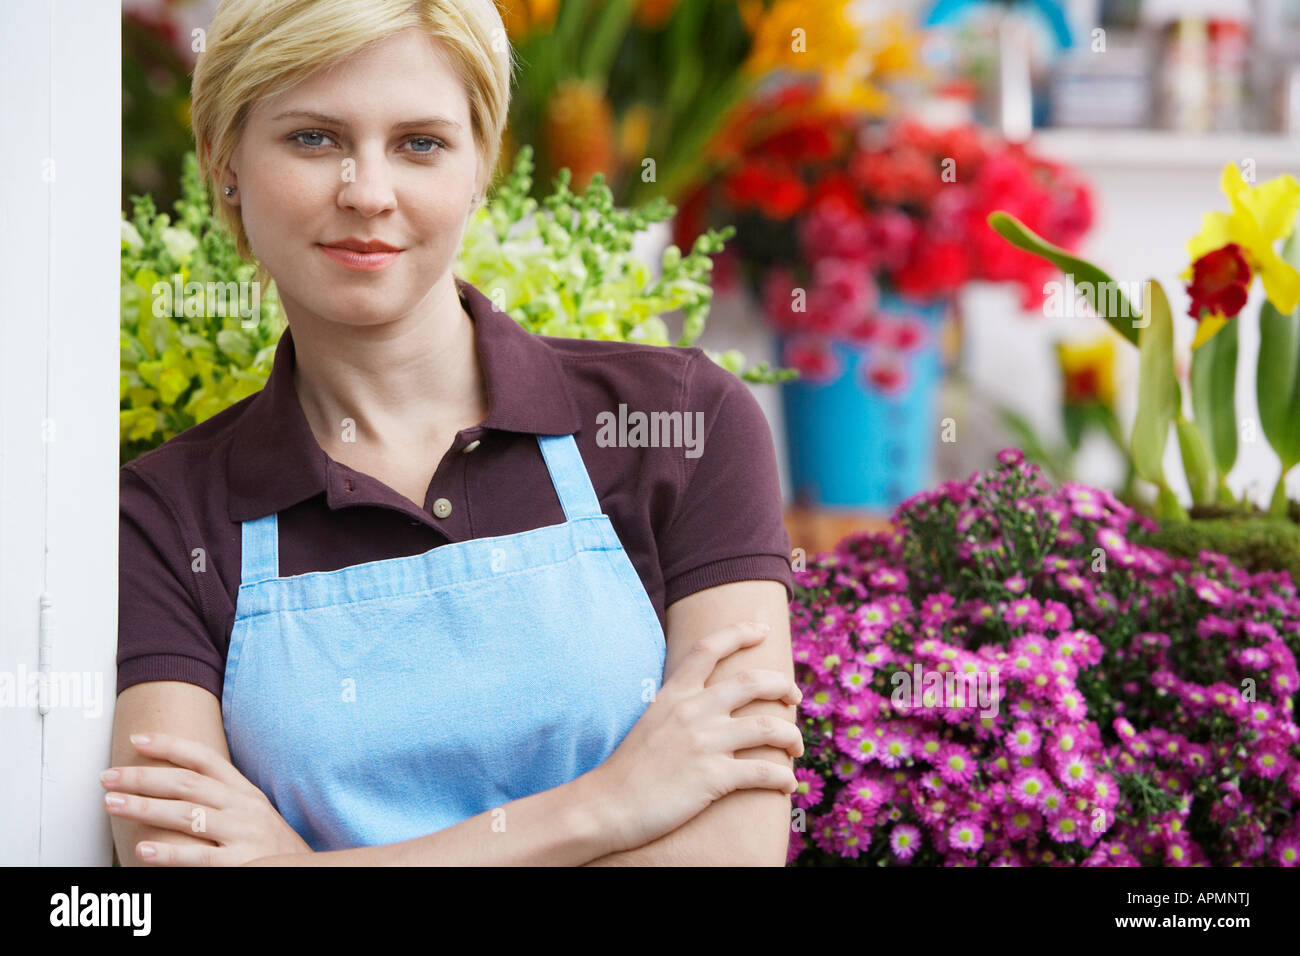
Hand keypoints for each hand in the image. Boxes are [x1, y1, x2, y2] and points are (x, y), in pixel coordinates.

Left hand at [102, 732, 313, 865]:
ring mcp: (241, 835)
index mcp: (243, 791)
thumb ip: (220, 794)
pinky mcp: (240, 864)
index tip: (136, 739)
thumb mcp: (252, 809)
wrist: (309, 871)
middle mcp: (242, 808)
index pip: (204, 758)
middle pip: (187, 784)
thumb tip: (173, 781)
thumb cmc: (270, 843)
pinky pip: (198, 857)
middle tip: (109, 776)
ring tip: (113, 803)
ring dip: (145, 807)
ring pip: (187, 816)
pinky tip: (142, 849)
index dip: (169, 745)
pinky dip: (168, 853)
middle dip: (143, 777)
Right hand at [590, 620, 803, 852]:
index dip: (740, 632)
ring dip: (792, 736)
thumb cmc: (628, 768)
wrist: (606, 806)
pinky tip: (788, 784)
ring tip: (796, 747)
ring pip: (769, 728)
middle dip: (783, 686)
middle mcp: (693, 711)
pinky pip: (764, 772)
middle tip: (794, 696)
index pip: (709, 648)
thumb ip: (678, 706)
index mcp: (675, 694)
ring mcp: (705, 743)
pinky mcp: (713, 777)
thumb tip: (709, 703)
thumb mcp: (651, 721)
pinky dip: (783, 777)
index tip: (762, 629)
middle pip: (753, 682)